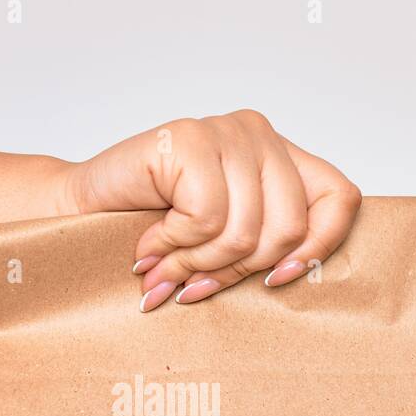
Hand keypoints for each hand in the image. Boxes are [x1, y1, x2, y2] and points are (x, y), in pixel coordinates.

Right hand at [62, 110, 361, 311]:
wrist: (75, 214)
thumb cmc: (147, 234)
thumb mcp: (221, 245)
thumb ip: (262, 247)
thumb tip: (298, 274)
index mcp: (280, 159)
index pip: (340, 199)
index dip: (318, 247)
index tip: (277, 279)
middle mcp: (260, 136)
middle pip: (288, 228)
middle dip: (236, 271)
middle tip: (192, 284)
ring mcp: (225, 131)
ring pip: (245, 231)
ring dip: (196, 264)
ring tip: (164, 269)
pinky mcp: (190, 138)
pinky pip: (206, 217)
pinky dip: (173, 244)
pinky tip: (148, 243)